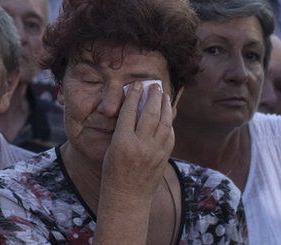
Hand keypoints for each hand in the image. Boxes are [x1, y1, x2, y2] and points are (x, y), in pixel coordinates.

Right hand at [100, 83, 173, 201]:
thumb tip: (133, 108)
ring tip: (164, 95)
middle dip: (153, 96)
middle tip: (154, 85)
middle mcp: (140, 146)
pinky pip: (169, 135)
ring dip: (164, 106)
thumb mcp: (111, 148)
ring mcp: (154, 152)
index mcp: (122, 142)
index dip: (134, 95)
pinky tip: (167, 115)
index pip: (129, 112)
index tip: (137, 84)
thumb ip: (122, 129)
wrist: (127, 196)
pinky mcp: (163, 158)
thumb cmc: (113, 171)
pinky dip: (169, 123)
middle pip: (149, 113)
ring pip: (163, 122)